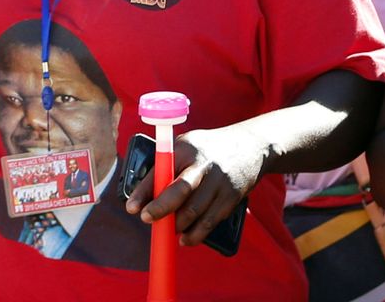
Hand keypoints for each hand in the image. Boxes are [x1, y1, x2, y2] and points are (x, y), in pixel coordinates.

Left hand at [126, 125, 266, 244]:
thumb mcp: (187, 147)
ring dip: (178, 225)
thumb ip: (168, 167)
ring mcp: (220, 181)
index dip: (144, 191)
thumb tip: (144, 197)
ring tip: (169, 229)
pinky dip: (195, 234)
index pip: (160, 170)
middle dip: (160, 209)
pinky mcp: (231, 197)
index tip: (132, 208)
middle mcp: (204, 164)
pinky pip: (210, 222)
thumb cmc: (209, 149)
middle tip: (148, 220)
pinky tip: (185, 239)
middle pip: (179, 191)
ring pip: (194, 211)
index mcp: (187, 149)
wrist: (252, 146)